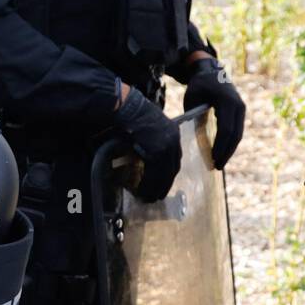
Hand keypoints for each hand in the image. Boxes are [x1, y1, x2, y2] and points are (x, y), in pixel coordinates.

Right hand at [112, 86, 181, 202]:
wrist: (129, 107)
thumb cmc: (135, 115)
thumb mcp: (151, 127)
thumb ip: (154, 141)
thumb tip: (149, 156)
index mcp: (174, 134)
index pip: (175, 160)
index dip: (170, 174)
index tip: (164, 184)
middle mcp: (173, 141)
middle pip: (172, 169)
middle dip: (165, 184)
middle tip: (158, 196)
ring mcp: (166, 147)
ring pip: (164, 174)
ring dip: (157, 188)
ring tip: (150, 197)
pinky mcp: (156, 151)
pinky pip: (154, 173)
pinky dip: (149, 184)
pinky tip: (143, 190)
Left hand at [182, 57, 245, 169]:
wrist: (211, 71)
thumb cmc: (198, 85)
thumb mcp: (193, 97)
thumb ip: (194, 115)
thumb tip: (190, 137)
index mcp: (227, 101)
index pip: (226, 129)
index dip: (220, 146)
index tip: (213, 159)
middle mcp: (238, 105)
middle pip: (235, 134)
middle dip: (226, 152)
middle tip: (217, 166)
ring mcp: (241, 108)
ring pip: (238, 134)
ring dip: (230, 150)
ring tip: (220, 163)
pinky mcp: (240, 112)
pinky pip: (237, 130)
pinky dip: (230, 143)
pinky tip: (223, 153)